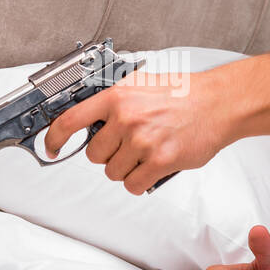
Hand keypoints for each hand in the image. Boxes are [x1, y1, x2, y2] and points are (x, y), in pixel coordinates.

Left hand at [41, 66, 233, 195]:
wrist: (218, 103)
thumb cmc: (184, 94)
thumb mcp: (141, 85)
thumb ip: (114, 100)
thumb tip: (90, 118)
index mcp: (117, 97)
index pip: (71, 120)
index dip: (55, 138)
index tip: (51, 148)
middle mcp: (126, 118)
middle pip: (94, 155)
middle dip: (107, 155)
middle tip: (127, 146)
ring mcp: (142, 141)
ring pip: (113, 172)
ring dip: (125, 169)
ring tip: (145, 153)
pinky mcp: (159, 161)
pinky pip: (133, 184)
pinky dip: (139, 181)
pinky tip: (150, 168)